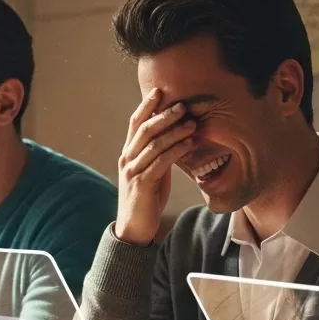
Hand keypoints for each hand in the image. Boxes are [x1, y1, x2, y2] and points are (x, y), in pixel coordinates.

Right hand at [113, 88, 197, 245]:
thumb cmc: (146, 199)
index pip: (134, 124)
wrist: (134, 228)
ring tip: (192, 123)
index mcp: (128, 154)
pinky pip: (160, 163)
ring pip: (153, 145)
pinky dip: (176, 151)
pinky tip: (189, 144)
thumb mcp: (152, 172)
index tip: (159, 91)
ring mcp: (132, 171)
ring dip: (174, 132)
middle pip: (144, 130)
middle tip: (182, 105)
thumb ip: (158, 156)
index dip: (146, 106)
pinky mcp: (141, 184)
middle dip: (164, 115)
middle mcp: (127, 159)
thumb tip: (175, 139)